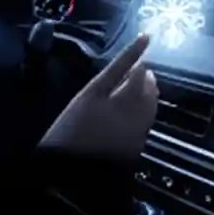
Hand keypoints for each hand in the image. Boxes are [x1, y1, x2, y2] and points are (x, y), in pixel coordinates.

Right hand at [39, 33, 158, 161]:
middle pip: (140, 82)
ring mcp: (131, 125)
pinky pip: (148, 118)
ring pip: (149, 100)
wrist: (72, 177)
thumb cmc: (64, 140)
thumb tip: (117, 80)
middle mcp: (118, 107)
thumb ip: (98, 92)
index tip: (146, 37)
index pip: (119, 67)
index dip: (133, 52)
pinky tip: (144, 107)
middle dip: (143, 73)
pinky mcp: (137, 141)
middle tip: (142, 68)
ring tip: (147, 84)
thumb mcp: (76, 108)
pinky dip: (148, 107)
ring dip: (150, 89)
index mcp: (94, 95)